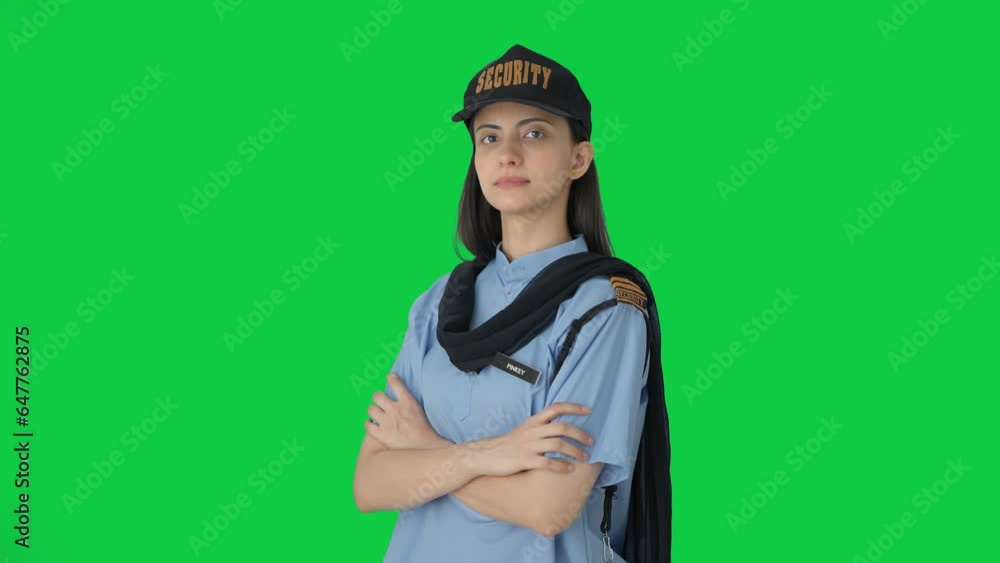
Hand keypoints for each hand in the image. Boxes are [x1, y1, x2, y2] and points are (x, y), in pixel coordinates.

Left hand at [365, 373, 449, 449]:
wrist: (426, 450)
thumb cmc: (427, 433)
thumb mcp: (423, 412)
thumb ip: (411, 404)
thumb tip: (406, 398)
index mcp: (408, 403)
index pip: (396, 383)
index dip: (391, 378)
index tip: (390, 377)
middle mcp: (396, 410)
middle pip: (377, 396)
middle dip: (377, 398)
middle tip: (380, 402)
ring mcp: (387, 422)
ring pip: (370, 409)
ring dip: (373, 411)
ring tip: (376, 414)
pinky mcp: (382, 435)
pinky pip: (368, 425)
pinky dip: (369, 424)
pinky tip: (373, 425)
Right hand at [464, 402, 593, 476]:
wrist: (483, 456)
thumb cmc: (505, 446)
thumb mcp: (522, 432)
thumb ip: (539, 429)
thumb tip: (559, 431)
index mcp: (532, 422)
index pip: (556, 408)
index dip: (573, 408)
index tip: (588, 410)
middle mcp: (532, 431)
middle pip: (562, 427)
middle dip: (580, 434)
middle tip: (591, 442)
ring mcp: (528, 446)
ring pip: (558, 444)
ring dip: (575, 451)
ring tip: (585, 458)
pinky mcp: (524, 461)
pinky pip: (547, 463)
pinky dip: (561, 466)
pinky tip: (569, 470)